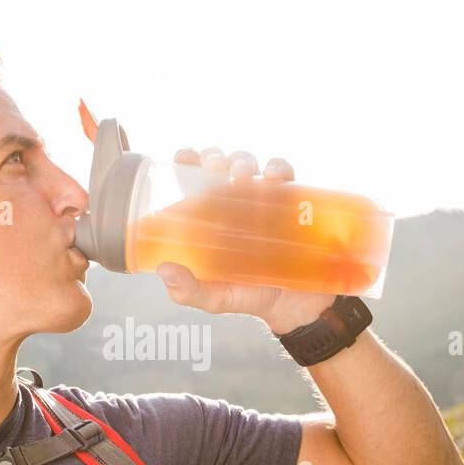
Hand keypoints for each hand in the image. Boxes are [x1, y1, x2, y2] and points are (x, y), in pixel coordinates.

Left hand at [157, 146, 335, 332]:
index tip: (184, 157)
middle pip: (222, 166)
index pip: (195, 180)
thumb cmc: (253, 297)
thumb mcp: (217, 299)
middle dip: (216, 157)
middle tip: (215, 167)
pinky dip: (279, 169)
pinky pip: (286, 176)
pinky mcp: (293, 203)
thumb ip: (190, 290)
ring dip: (244, 160)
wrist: (299, 308)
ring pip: (251, 165)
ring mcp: (264, 201)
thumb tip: (164, 269)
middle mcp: (235, 204)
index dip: (188, 162)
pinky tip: (274, 176)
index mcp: (211, 219)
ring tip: (243, 175)